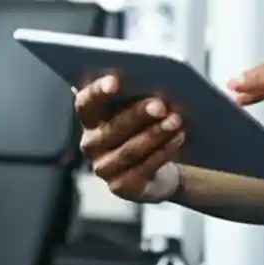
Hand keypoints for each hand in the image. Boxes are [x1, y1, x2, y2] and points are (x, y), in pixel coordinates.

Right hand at [74, 75, 186, 202]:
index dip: (97, 92)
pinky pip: (143, 169)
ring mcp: (104, 167)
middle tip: (160, 105)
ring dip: (155, 134)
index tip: (115, 81)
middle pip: (111, 128)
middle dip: (137, 114)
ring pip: (129, 150)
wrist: (161, 165)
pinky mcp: (122, 187)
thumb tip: (158, 77)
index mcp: (90, 118)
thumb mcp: (140, 105)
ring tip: (176, 120)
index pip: (85, 103)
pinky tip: (178, 137)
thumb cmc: (147, 125)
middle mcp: (91, 143)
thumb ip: (141, 90)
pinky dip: (163, 151)